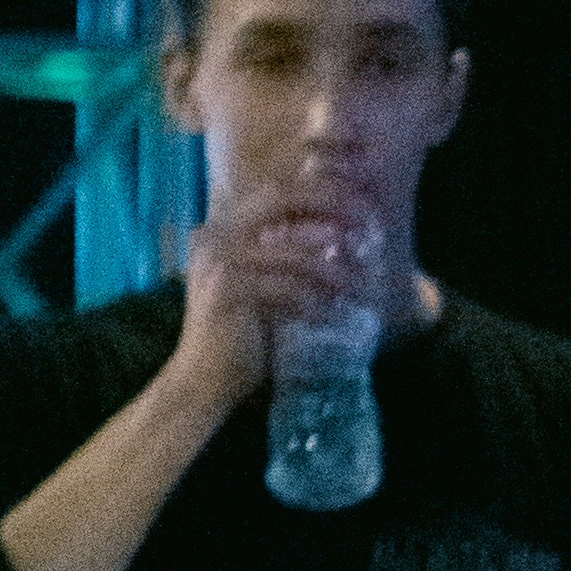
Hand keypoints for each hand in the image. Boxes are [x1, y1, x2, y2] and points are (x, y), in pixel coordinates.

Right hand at [164, 195, 380, 428]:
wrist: (204, 380)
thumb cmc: (244, 336)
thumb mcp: (270, 286)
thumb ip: (290, 256)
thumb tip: (344, 235)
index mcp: (224, 227)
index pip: (275, 191)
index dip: (319, 190)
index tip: (360, 203)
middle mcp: (215, 234)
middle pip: (279, 198)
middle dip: (328, 204)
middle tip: (366, 224)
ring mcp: (217, 259)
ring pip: (290, 253)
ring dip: (332, 270)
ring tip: (361, 286)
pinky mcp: (226, 290)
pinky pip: (284, 287)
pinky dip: (314, 300)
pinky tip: (333, 313)